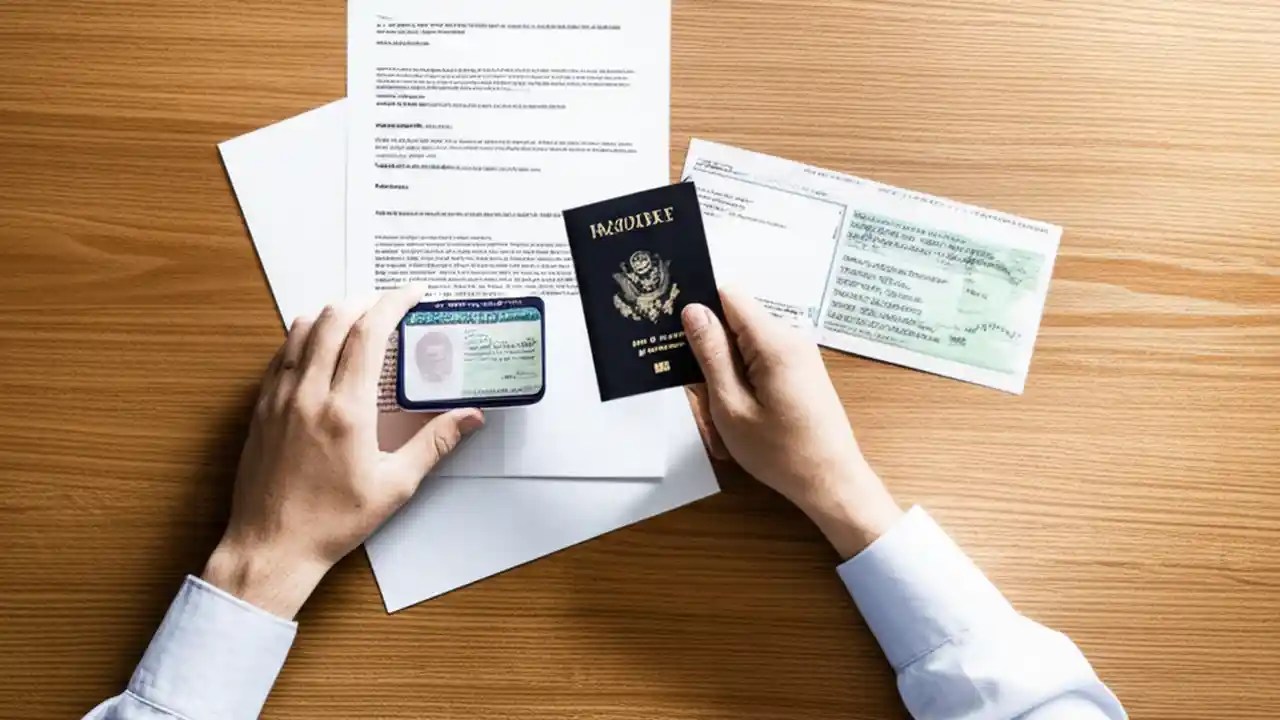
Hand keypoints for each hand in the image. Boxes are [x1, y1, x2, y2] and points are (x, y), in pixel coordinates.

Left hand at [202, 286, 484, 617]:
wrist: (272, 546)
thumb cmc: (331, 522)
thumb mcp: (395, 486)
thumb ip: (435, 443)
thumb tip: (470, 417)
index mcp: (346, 410)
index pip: (368, 333)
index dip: (393, 303)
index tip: (412, 293)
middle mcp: (309, 394)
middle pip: (334, 319)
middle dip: (366, 300)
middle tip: (390, 303)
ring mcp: (279, 398)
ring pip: (302, 329)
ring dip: (333, 313)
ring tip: (358, 318)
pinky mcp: (261, 407)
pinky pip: (282, 353)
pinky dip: (305, 336)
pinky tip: (322, 348)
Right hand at [682, 290, 901, 558]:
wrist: (831, 481)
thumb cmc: (780, 452)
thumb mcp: (731, 406)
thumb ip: (711, 354)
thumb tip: (693, 310)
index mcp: (774, 341)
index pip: (728, 295)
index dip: (700, 308)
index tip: (678, 335)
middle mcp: (790, 337)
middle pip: (735, 321)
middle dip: (710, 351)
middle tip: (699, 393)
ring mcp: (799, 353)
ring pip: (744, 344)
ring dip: (725, 373)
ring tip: (720, 413)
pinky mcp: (801, 369)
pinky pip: (760, 360)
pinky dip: (742, 381)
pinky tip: (739, 414)